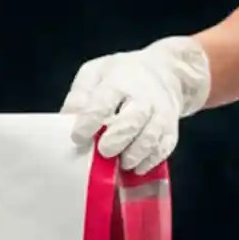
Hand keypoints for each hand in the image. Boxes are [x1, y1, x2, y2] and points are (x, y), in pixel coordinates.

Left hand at [61, 36, 210, 174]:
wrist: (166, 72)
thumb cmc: (122, 76)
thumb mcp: (95, 73)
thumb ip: (79, 95)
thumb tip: (67, 119)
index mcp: (119, 81)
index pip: (104, 102)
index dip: (89, 122)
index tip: (77, 137)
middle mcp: (143, 97)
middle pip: (132, 121)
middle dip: (116, 139)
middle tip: (103, 151)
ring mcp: (161, 114)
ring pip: (150, 138)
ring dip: (134, 154)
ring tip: (121, 163)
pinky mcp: (171, 130)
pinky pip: (164, 148)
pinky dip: (150, 161)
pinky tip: (136, 167)